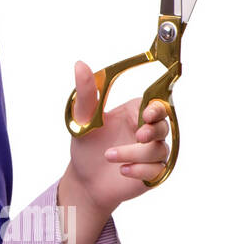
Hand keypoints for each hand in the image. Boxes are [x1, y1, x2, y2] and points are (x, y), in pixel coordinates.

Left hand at [65, 59, 171, 212]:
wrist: (83, 180)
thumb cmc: (85, 146)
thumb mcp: (82, 120)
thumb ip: (85, 93)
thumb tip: (80, 64)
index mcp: (133, 113)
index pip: (155, 105)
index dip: (156, 108)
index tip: (147, 114)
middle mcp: (146, 131)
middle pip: (163, 126)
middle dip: (153, 131)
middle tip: (138, 135)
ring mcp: (151, 153)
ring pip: (158, 150)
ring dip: (133, 153)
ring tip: (109, 156)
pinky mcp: (152, 173)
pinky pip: (156, 170)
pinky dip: (139, 170)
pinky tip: (122, 170)